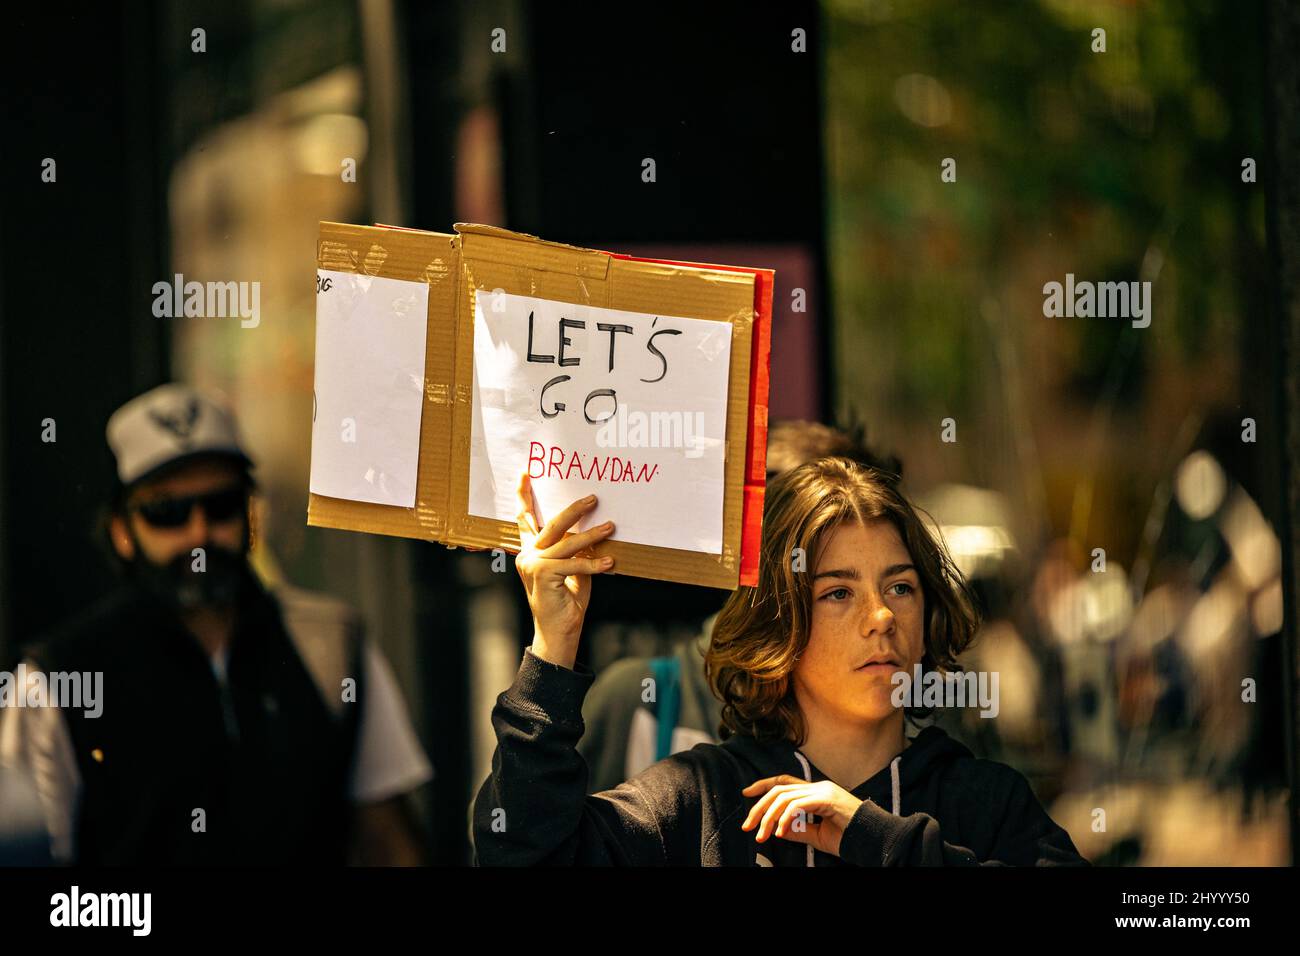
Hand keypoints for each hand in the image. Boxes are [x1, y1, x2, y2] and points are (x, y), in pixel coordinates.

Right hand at [514, 470, 614, 668]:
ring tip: (611, 527)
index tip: (525, 472)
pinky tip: (610, 562)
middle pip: (552, 524)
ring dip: (592, 535)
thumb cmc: (567, 601)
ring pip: (568, 543)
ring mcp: (533, 565)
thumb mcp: (573, 571)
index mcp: (530, 552)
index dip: (524, 495)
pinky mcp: (544, 575)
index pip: (525, 519)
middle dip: (574, 509)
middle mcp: (528, 556)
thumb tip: (593, 532)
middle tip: (594, 498)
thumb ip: (576, 551)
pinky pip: (575, 564)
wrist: (558, 633)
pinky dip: (594, 563)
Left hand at [740, 775, 864, 856]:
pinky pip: (797, 805)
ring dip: (768, 817)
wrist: (873, 840)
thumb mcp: (817, 835)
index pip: (784, 782)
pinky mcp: (827, 799)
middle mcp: (818, 787)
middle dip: (759, 807)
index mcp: (816, 792)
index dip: (763, 785)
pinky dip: (784, 819)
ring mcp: (822, 791)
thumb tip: (776, 828)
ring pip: (784, 797)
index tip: (746, 793)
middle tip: (748, 826)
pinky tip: (779, 832)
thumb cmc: (849, 837)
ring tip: (762, 835)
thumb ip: (798, 829)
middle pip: (778, 789)